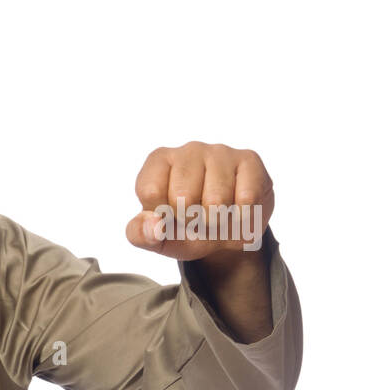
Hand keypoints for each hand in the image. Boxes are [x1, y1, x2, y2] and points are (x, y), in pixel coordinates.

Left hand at [127, 142, 274, 260]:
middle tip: (196, 218)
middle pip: (182, 197)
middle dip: (190, 220)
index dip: (162, 215)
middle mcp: (188, 150)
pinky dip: (240, 217)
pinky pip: (245, 199)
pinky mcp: (249, 160)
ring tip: (216, 215)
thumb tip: (153, 225)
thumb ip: (140, 234)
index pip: (150, 191)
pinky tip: (237, 211)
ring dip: (216, 221)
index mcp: (158, 162)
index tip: (169, 216)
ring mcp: (220, 152)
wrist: (227, 232)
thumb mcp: (156, 238)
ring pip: (215, 200)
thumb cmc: (186, 228)